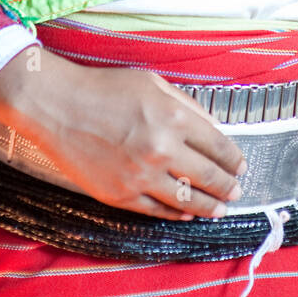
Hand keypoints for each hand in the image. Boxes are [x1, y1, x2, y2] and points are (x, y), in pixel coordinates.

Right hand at [0, 48, 246, 220]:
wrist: (57, 106)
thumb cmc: (103, 88)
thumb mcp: (151, 82)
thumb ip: (185, 105)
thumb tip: (211, 128)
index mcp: (173, 117)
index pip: (218, 145)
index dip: (233, 159)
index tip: (240, 165)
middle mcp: (161, 149)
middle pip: (208, 177)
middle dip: (228, 186)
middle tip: (236, 191)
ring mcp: (140, 176)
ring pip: (187, 201)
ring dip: (209, 207)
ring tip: (220, 208)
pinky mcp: (119, 194)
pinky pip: (156, 211)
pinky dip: (176, 214)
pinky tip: (186, 213)